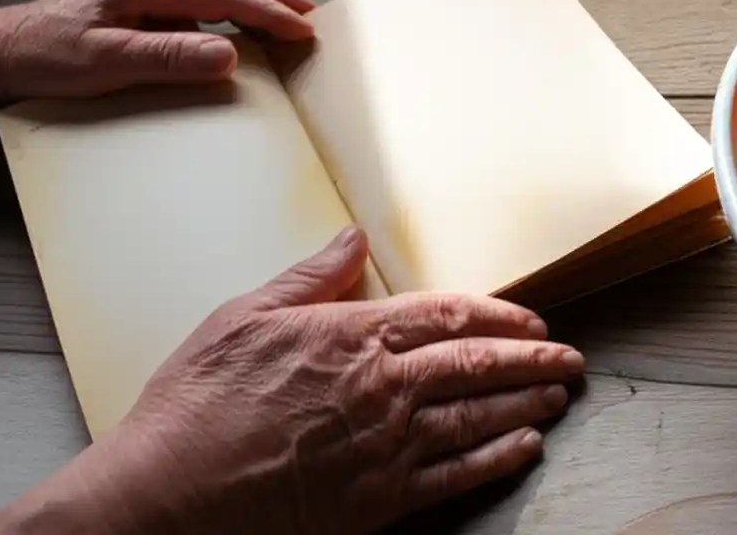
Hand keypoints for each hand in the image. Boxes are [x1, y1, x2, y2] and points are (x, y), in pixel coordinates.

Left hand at [0, 0, 315, 108]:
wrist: (0, 51)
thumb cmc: (45, 57)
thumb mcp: (104, 62)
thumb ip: (167, 56)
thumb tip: (227, 54)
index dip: (267, 12)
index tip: (302, 31)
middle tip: (309, 16)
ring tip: (288, 14)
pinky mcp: (140, 6)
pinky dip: (232, 5)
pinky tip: (240, 26)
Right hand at [0, 226, 581, 534]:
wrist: (168, 496)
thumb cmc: (197, 405)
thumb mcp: (243, 318)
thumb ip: (309, 278)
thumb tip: (353, 238)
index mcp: (351, 335)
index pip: (449, 313)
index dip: (501, 313)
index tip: (531, 317)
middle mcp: (382, 387)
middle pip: (479, 363)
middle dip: (532, 357)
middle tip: (568, 356)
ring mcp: (386, 446)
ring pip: (479, 416)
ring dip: (527, 402)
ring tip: (557, 394)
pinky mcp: (380, 499)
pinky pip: (457, 475)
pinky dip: (497, 459)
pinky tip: (524, 448)